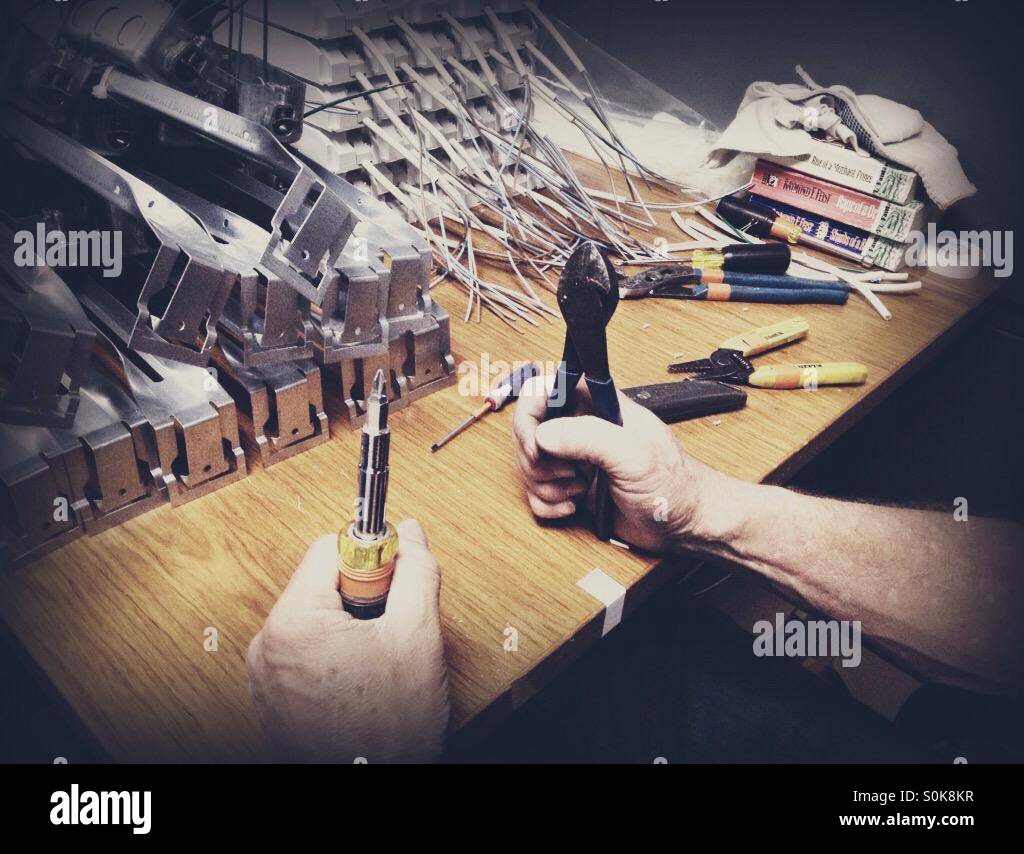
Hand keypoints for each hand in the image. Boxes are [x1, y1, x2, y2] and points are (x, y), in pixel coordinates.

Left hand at [246, 519, 448, 762]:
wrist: (373, 791)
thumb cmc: (389, 733)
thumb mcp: (418, 634)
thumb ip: (416, 571)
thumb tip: (410, 533)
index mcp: (292, 622)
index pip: (330, 548)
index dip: (373, 561)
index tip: (395, 584)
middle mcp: (266, 646)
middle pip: (322, 585)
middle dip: (364, 599)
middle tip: (391, 633)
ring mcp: (265, 677)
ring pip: (317, 619)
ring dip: (352, 629)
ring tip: (377, 665)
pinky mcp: (272, 700)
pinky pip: (305, 654)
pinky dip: (335, 657)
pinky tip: (362, 684)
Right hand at [511, 376, 730, 551]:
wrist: (684, 525)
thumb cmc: (673, 484)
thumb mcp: (634, 455)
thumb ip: (588, 437)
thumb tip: (543, 434)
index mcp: (596, 404)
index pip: (545, 388)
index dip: (531, 413)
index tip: (536, 441)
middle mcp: (581, 428)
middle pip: (529, 430)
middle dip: (538, 459)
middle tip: (568, 472)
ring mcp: (573, 458)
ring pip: (529, 465)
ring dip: (545, 485)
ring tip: (579, 490)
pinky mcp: (569, 487)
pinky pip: (536, 493)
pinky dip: (547, 504)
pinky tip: (574, 506)